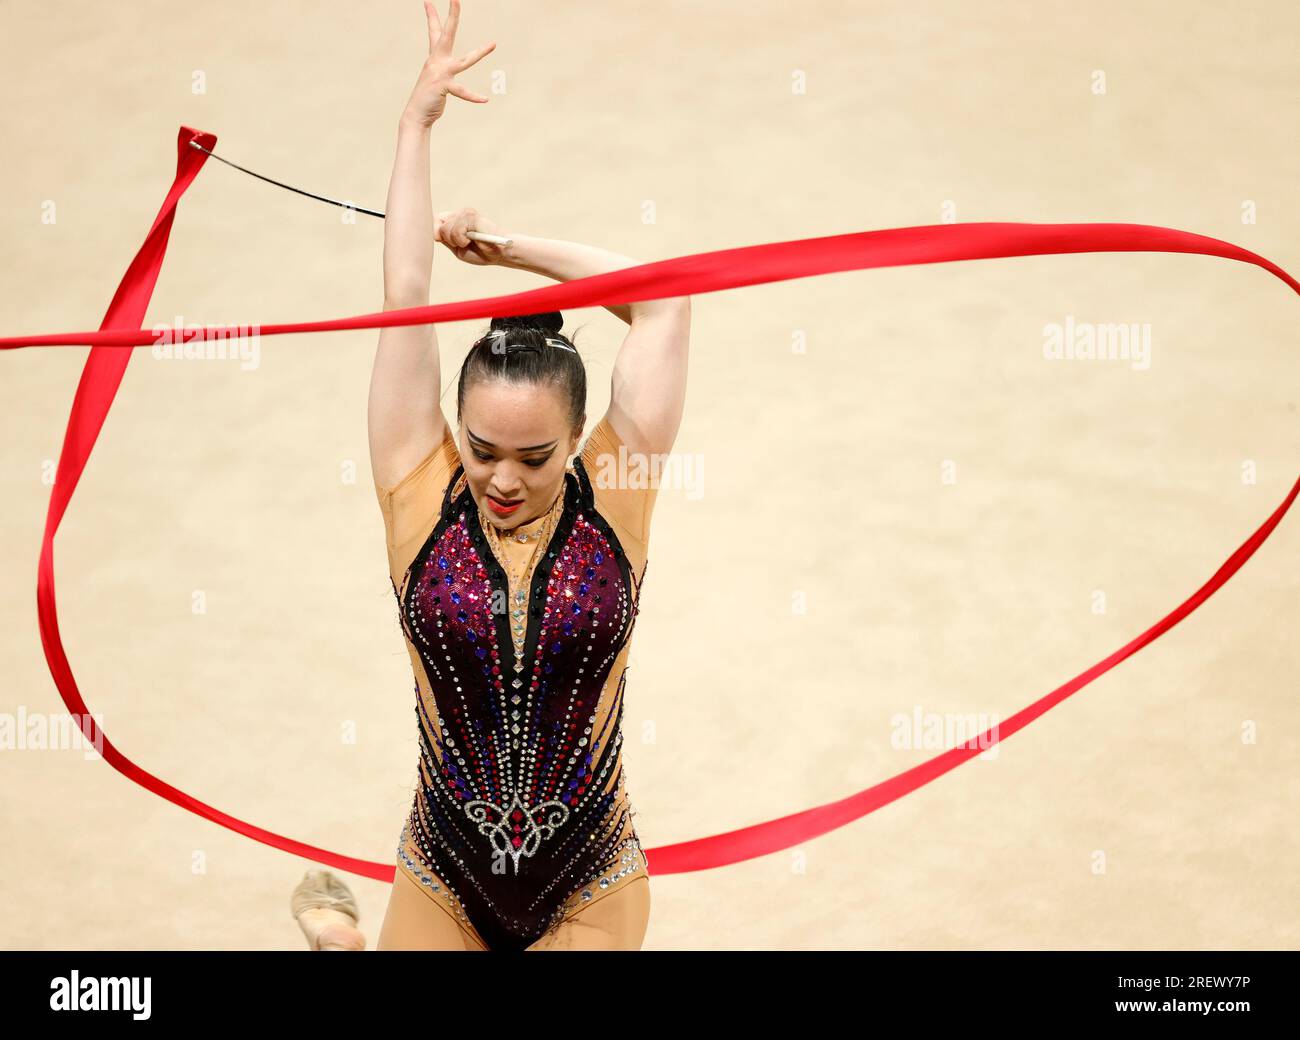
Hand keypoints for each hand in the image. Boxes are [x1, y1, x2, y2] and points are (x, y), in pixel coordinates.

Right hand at [401, 0, 494, 128]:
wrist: (417, 114)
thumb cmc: (428, 97)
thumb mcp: (434, 78)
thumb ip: (441, 69)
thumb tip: (444, 67)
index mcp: (434, 57)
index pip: (434, 32)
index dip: (432, 15)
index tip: (429, 1)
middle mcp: (437, 61)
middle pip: (447, 34)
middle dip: (452, 16)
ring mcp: (441, 73)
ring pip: (465, 61)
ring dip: (480, 53)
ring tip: (494, 44)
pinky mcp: (444, 87)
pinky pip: (462, 91)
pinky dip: (473, 97)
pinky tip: (485, 100)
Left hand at [435, 208, 509, 265]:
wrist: (500, 253)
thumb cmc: (481, 252)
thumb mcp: (458, 248)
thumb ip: (445, 239)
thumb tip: (435, 232)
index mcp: (455, 220)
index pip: (435, 220)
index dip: (435, 231)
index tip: (442, 240)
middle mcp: (459, 214)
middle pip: (437, 222)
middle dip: (446, 238)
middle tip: (461, 243)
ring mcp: (465, 213)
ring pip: (445, 228)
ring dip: (456, 241)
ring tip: (469, 242)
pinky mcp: (471, 216)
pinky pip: (456, 230)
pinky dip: (462, 240)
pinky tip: (473, 240)